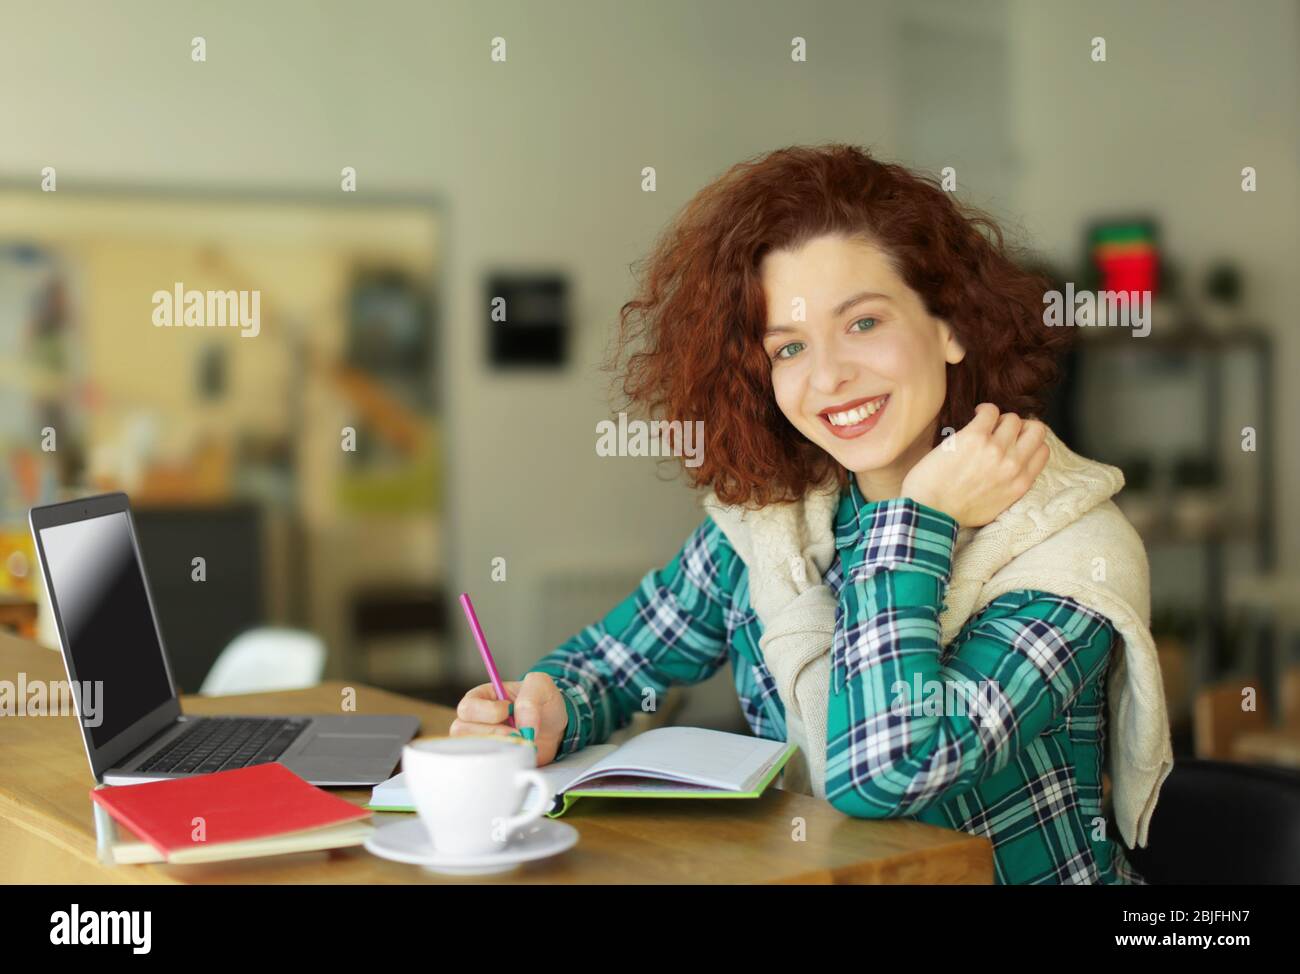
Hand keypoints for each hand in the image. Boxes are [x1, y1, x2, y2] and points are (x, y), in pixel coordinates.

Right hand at [450, 671, 567, 765]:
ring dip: (497, 747)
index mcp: (482, 698)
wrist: (557, 728)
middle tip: (516, 732)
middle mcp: (477, 721)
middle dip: (493, 732)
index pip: (467, 707)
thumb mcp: (541, 686)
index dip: (488, 711)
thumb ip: (530, 698)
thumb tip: (522, 726)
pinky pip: (485, 766)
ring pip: (470, 749)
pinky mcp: (493, 760)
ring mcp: (483, 742)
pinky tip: (517, 753)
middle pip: (461, 730)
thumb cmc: (544, 703)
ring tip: (518, 742)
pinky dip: (502, 761)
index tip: (509, 710)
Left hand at [900, 403, 1049, 528]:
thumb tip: (1011, 471)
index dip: (1029, 442)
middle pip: (1036, 430)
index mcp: (1020, 483)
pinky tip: (974, 415)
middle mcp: (1013, 465)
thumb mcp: (997, 507)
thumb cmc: (956, 512)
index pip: (1042, 451)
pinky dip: (984, 410)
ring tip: (983, 425)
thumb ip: (1010, 488)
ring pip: (1012, 418)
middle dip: (1021, 427)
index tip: (1015, 442)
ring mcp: (995, 449)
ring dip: (999, 419)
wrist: (930, 511)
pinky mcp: (975, 436)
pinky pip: (990, 411)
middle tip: (1002, 431)